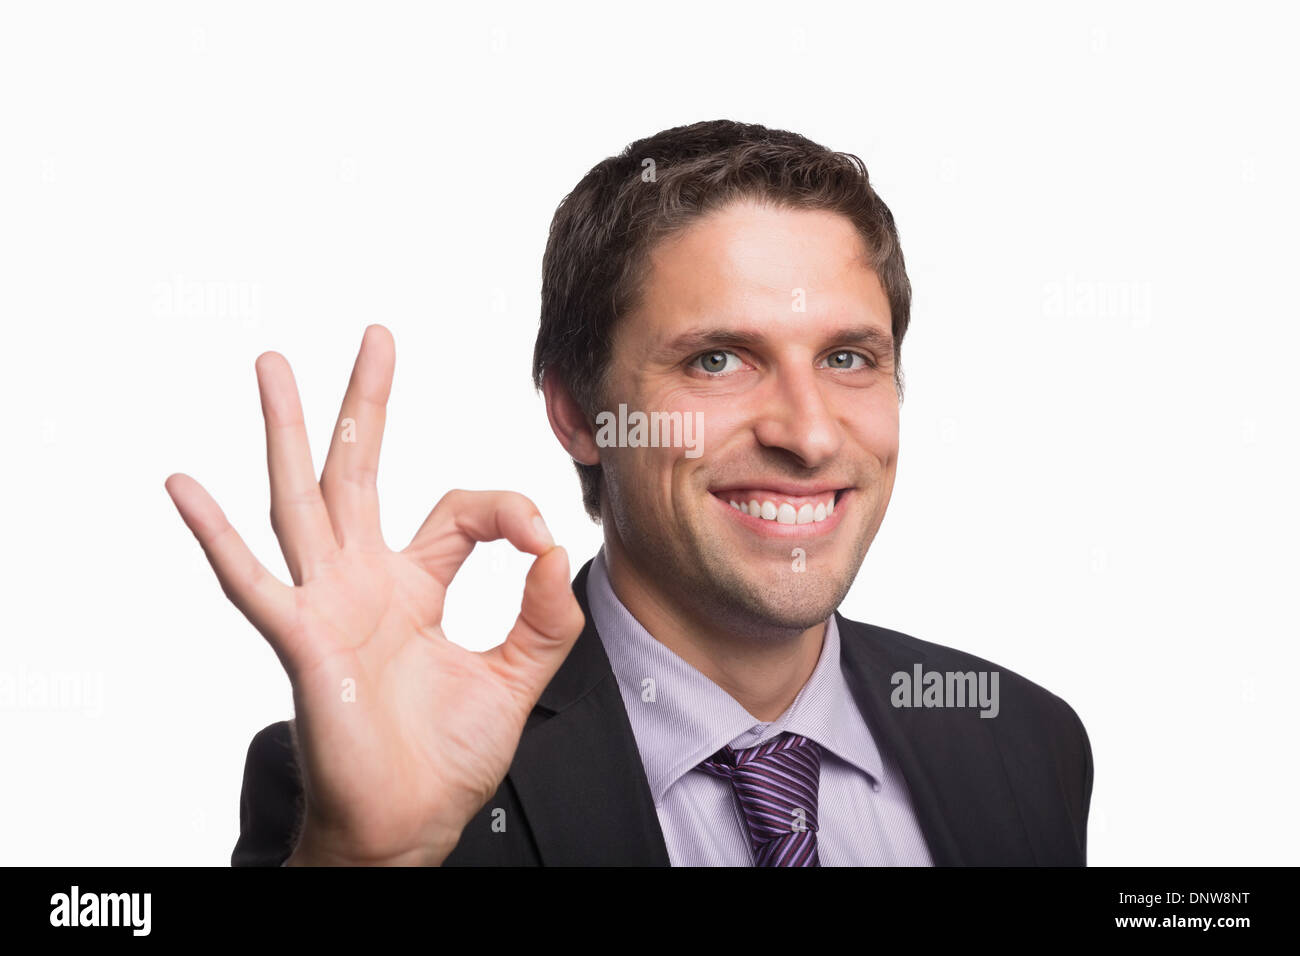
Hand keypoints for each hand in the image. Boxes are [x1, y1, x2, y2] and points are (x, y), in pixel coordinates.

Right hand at [165, 325, 584, 864]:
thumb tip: (556, 550)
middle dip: (367, 403)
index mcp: (415, 582)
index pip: (459, 510)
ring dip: (287, 432)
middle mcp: (364, 581)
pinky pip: (253, 584)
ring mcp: (326, 605)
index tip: (538, 536)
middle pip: (361, 471)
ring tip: (271, 366)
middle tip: (375, 337)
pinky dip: (217, 537)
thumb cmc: (447, 756)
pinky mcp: (302, 641)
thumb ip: (544, 616)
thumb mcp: (517, 676)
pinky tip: (184, 486)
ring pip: (302, 501)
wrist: (409, 824)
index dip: (505, 510)